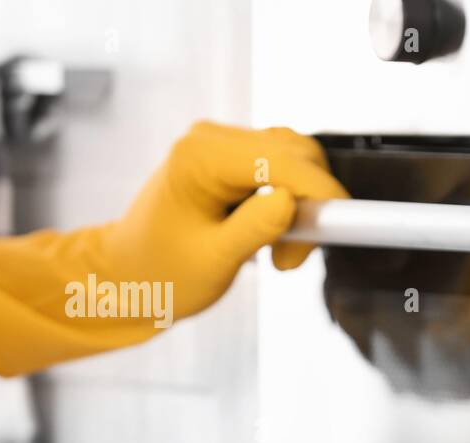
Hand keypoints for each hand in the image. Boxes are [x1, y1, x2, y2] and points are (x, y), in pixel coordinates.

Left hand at [0, 121, 346, 375]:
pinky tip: (275, 236)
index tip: (343, 226)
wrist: (126, 276)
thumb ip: (255, 229)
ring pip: (296, 160)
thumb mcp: (212, 261)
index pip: (283, 160)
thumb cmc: (159, 274)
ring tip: (281, 252)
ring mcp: (221, 147)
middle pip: (297, 152)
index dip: (322, 192)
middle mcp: (211, 140)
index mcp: (200, 158)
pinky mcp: (232, 160)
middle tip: (292, 256)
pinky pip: (283, 170)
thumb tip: (294, 202)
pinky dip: (291, 204)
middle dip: (312, 203)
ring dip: (303, 206)